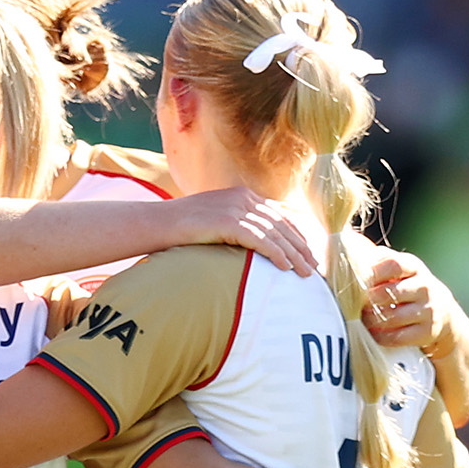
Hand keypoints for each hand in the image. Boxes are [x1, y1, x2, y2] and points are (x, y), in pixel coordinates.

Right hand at [168, 187, 317, 275]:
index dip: (295, 234)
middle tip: (313, 267)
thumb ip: (232, 224)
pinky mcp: (228, 222)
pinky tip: (285, 267)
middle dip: (300, 247)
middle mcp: (243, 198)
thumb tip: (247, 242)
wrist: (155, 223)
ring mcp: (235, 209)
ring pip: (275, 234)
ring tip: (305, 273)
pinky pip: (260, 240)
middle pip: (282, 224)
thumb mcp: (211, 219)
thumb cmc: (179, 228)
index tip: (306, 252)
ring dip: (294, 255)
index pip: (278, 215)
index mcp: (241, 195)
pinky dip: (276, 254)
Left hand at [362, 247, 456, 353]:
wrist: (442, 314)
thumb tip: (342, 249)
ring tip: (362, 318)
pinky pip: (396, 336)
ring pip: (391, 317)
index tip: (356, 281)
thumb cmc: (408, 286)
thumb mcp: (399, 269)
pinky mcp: (428, 332)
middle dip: (367, 301)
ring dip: (371, 320)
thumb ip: (376, 259)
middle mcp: (425, 286)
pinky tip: (373, 332)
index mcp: (414, 267)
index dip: (371, 273)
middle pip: (388, 293)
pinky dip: (380, 336)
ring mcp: (428, 310)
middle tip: (355, 305)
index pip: (393, 264)